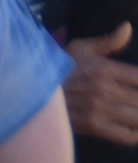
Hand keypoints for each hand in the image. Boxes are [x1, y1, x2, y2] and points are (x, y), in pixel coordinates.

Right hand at [66, 23, 137, 144]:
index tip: (135, 86)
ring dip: (137, 117)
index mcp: (104, 68)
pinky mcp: (94, 126)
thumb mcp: (81, 49)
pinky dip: (134, 133)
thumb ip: (108, 41)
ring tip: (132, 111)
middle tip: (131, 98)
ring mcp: (99, 108)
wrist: (35, 91)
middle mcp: (104, 88)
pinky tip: (129, 126)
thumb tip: (128, 27)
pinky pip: (129, 135)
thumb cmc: (60, 68)